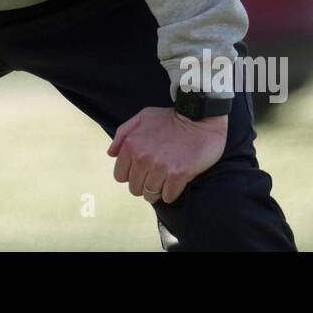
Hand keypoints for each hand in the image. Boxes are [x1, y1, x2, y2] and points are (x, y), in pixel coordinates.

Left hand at [107, 106, 228, 203]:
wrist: (200, 119)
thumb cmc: (171, 118)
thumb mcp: (143, 117)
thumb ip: (123, 134)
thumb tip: (112, 153)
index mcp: (132, 145)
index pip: (120, 176)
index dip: (130, 176)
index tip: (141, 172)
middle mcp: (143, 158)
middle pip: (134, 188)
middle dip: (143, 185)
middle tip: (154, 177)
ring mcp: (161, 167)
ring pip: (150, 195)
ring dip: (157, 191)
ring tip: (165, 180)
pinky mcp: (179, 175)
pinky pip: (168, 196)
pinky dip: (171, 193)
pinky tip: (175, 183)